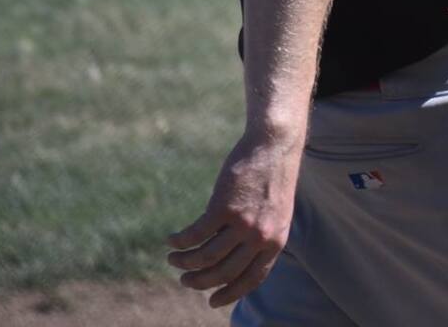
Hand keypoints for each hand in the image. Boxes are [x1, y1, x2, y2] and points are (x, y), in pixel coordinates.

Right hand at [165, 129, 303, 309]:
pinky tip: (171, 240)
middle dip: (200, 281)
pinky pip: (195, 235)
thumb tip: (236, 261)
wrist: (274, 146)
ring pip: (206, 257)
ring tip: (174, 260)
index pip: (251, 279)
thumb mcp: (276, 214)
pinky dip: (180, 241)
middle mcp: (260, 237)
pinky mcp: (224, 207)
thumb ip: (261, 238)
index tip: (212, 301)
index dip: (230, 293)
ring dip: (184, 262)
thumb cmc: (273, 179)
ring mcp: (243, 223)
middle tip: (184, 279)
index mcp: (276, 242)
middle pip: (223, 272)